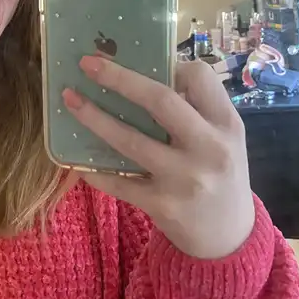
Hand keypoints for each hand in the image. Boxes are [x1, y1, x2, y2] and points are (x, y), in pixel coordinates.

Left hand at [62, 57, 254, 259]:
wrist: (229, 236)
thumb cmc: (219, 173)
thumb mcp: (223, 138)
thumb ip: (194, 109)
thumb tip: (141, 73)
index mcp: (226, 124)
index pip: (200, 77)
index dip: (170, 64)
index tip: (145, 62)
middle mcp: (209, 148)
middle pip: (160, 101)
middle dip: (119, 78)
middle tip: (88, 63)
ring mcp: (185, 179)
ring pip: (131, 140)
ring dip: (94, 118)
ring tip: (69, 98)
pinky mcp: (163, 206)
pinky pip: (119, 182)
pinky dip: (95, 168)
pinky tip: (78, 159)